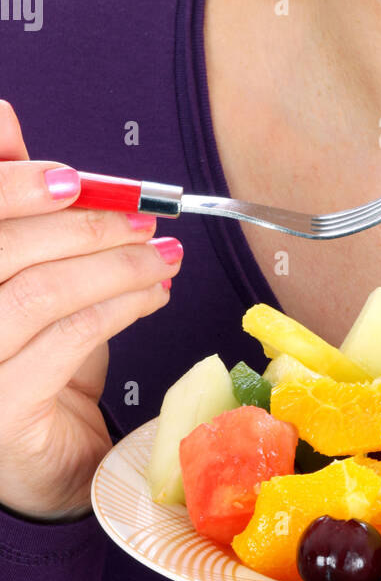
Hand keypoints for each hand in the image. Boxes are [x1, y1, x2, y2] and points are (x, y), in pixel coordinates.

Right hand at [0, 100, 183, 520]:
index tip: (72, 175)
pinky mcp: (0, 412)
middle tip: (144, 219)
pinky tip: (154, 295)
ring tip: (164, 257)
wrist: (42, 462)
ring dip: (114, 265)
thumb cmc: (30, 356)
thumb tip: (3, 119)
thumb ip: (15, 205)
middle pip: (0, 244)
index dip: (10, 179)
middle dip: (82, 223)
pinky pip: (66, 339)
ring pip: (37, 291)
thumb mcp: (26, 272)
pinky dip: (120, 307)